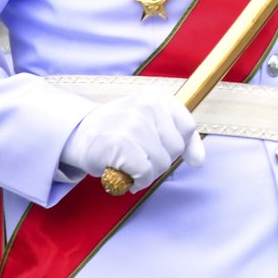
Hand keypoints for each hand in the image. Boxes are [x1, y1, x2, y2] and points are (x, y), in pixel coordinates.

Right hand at [60, 94, 201, 185]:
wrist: (79, 135)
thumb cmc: (119, 131)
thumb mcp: (151, 122)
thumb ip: (179, 137)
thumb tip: (199, 161)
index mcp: (157, 96)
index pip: (187, 127)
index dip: (181, 147)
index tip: (164, 152)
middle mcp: (147, 105)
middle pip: (176, 148)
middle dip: (161, 161)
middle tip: (140, 159)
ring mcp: (134, 123)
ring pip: (162, 163)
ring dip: (148, 174)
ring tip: (131, 166)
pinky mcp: (121, 144)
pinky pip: (145, 173)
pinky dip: (138, 181)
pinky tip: (125, 175)